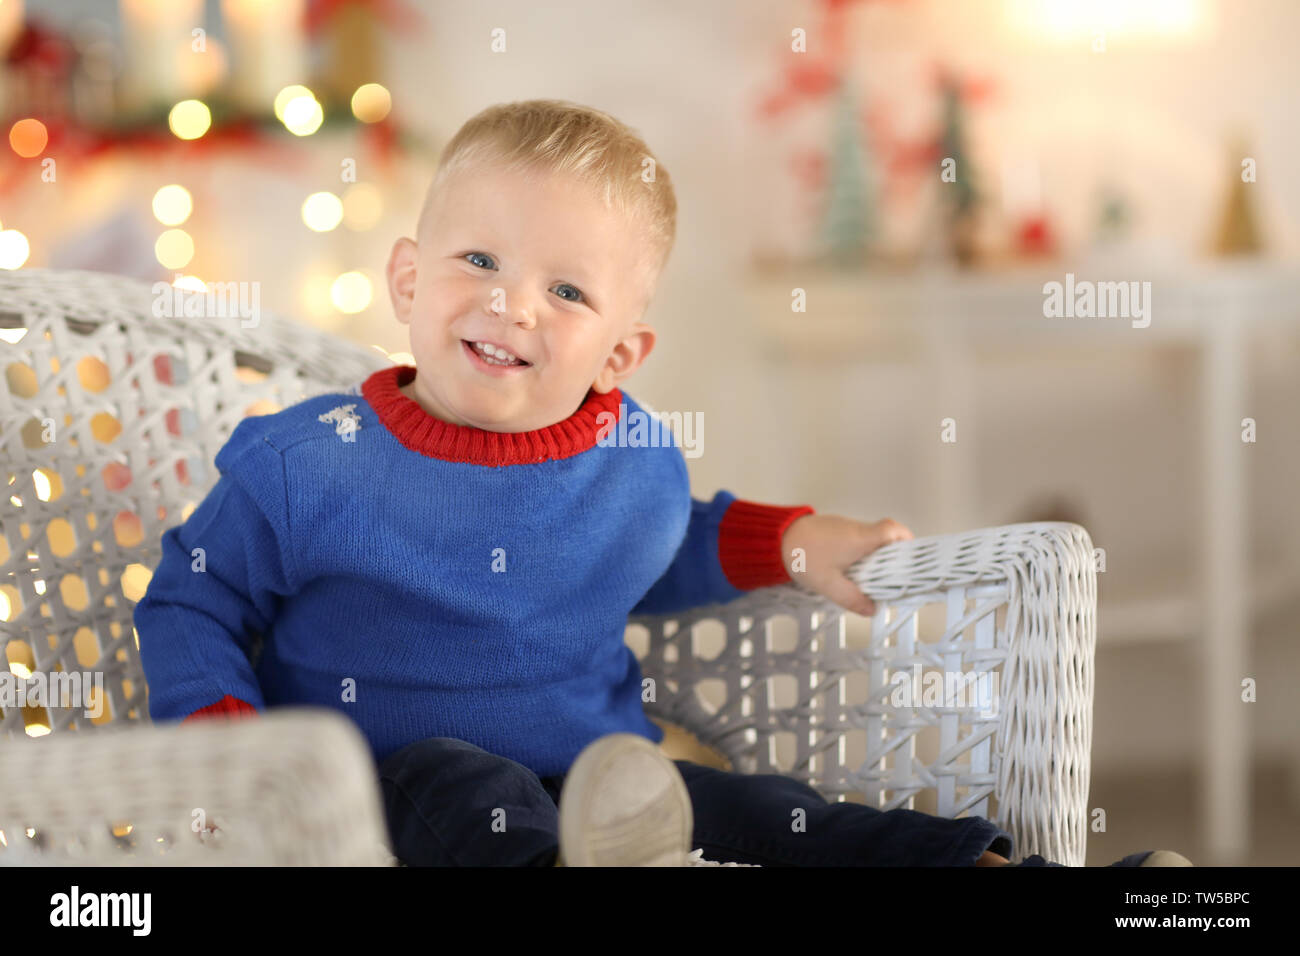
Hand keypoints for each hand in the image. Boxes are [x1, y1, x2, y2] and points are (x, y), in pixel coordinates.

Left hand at [780, 514, 913, 615]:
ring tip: (866, 578)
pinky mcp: (833, 528)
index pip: (893, 530)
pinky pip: (854, 538)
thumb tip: (872, 609)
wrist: (775, 538)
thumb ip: (853, 599)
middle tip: (890, 576)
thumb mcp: (829, 585)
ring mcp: (843, 526)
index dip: (907, 540)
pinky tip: (847, 569)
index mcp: (860, 538)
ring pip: (868, 538)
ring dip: (872, 556)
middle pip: (884, 536)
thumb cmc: (802, 556)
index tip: (910, 557)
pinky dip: (857, 552)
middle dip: (891, 556)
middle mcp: (855, 528)